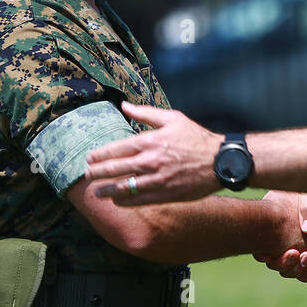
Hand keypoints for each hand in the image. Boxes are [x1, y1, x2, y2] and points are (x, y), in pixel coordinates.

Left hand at [83, 102, 222, 204]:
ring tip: (97, 192)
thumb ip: (145, 113)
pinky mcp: (164, 194)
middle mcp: (149, 161)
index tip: (89, 158)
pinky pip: (137, 200)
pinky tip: (116, 200)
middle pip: (114, 169)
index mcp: (149, 141)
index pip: (115, 149)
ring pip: (122, 187)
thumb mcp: (173, 119)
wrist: (219, 161)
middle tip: (87, 175)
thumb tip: (124, 106)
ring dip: (106, 190)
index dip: (99, 155)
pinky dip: (124, 201)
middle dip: (96, 173)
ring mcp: (156, 180)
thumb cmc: (196, 138)